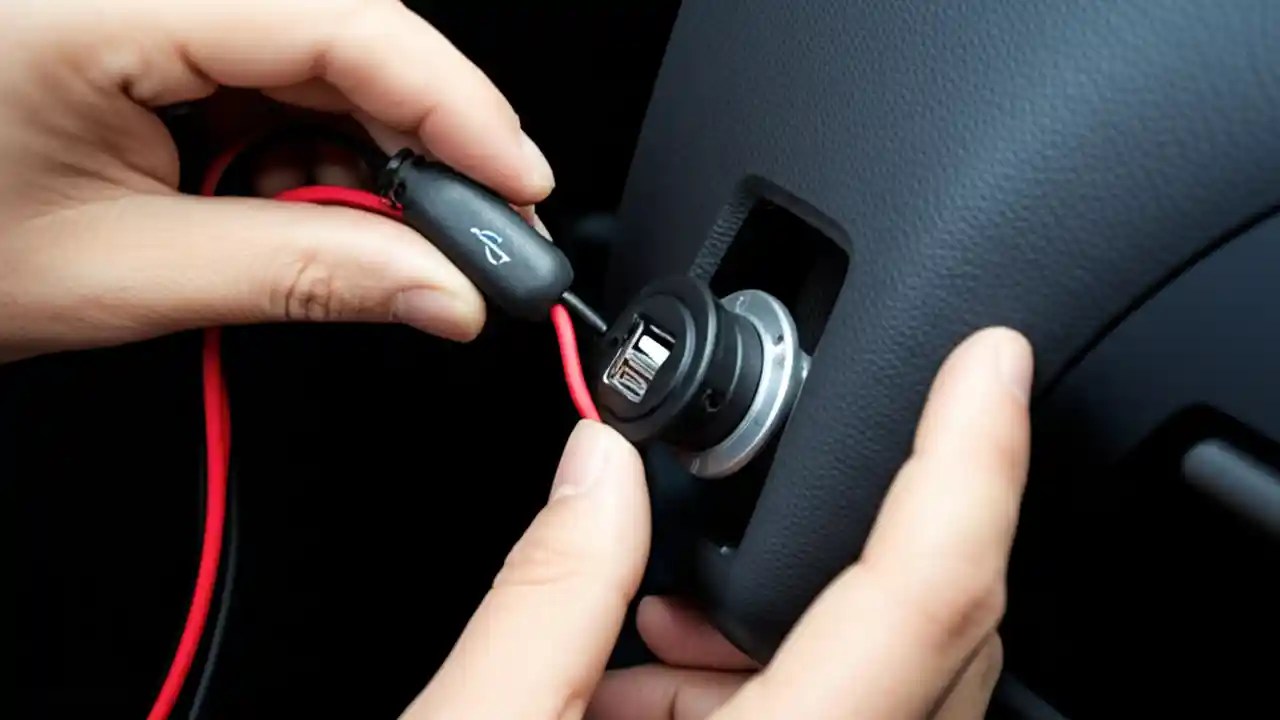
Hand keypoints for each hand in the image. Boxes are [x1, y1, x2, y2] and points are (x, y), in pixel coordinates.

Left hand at [0, 0, 554, 361]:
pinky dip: (312, 149)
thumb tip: (441, 291)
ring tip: (354, 242)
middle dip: (423, 146)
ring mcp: (146, 8)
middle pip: (344, 35)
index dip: (454, 106)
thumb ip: (302, 273)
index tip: (519, 190)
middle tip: (470, 244)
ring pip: (322, 58)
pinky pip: (275, 73)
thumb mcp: (123, 273)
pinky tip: (295, 206)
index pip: (338, 23)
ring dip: (366, 155)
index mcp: (96, 5)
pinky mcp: (152, 32)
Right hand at [401, 326, 1033, 718]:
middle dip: (838, 544)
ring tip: (648, 648)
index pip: (925, 590)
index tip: (989, 361)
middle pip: (930, 628)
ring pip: (889, 682)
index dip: (970, 455)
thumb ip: (549, 590)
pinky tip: (652, 702)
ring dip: (779, 634)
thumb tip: (597, 465)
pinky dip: (766, 689)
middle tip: (713, 533)